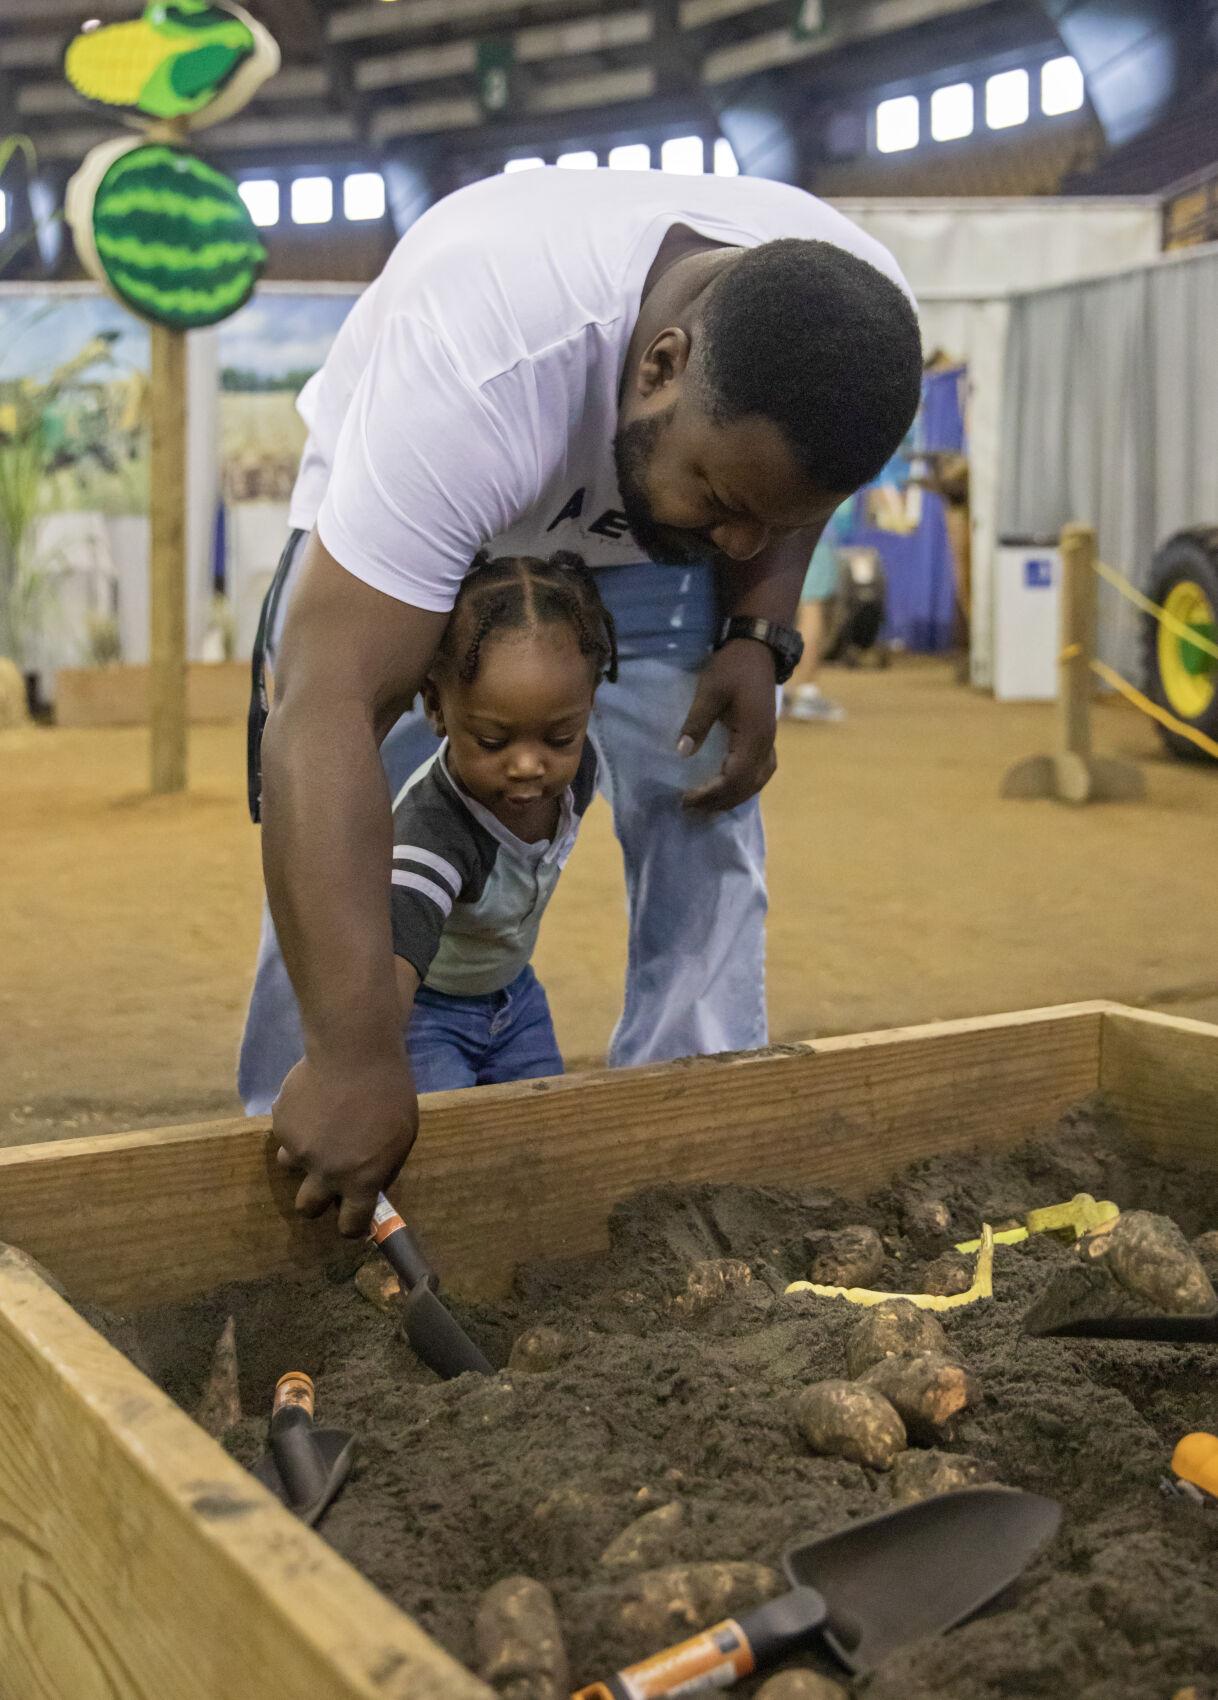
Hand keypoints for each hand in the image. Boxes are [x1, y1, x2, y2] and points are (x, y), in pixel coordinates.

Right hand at [272, 1050, 418, 1237]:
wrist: (354, 1050)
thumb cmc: (390, 1092)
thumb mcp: (403, 1135)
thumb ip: (383, 1166)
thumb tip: (372, 1185)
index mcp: (360, 1179)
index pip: (351, 1225)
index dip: (352, 1225)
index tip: (353, 1219)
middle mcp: (325, 1171)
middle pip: (307, 1208)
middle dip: (315, 1200)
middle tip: (325, 1180)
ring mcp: (298, 1148)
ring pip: (290, 1166)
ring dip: (302, 1155)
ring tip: (318, 1127)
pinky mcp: (280, 1123)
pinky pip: (284, 1132)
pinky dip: (295, 1123)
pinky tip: (312, 1101)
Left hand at [679, 639, 777, 811]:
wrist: (757, 649)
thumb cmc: (732, 667)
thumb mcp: (710, 691)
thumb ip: (697, 722)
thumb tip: (682, 752)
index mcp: (754, 736)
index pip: (734, 778)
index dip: (710, 794)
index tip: (685, 799)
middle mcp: (766, 744)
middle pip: (746, 786)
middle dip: (718, 801)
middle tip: (689, 808)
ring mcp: (769, 742)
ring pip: (756, 782)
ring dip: (732, 797)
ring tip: (706, 804)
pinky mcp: (766, 738)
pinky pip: (759, 772)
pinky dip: (743, 786)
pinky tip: (727, 789)